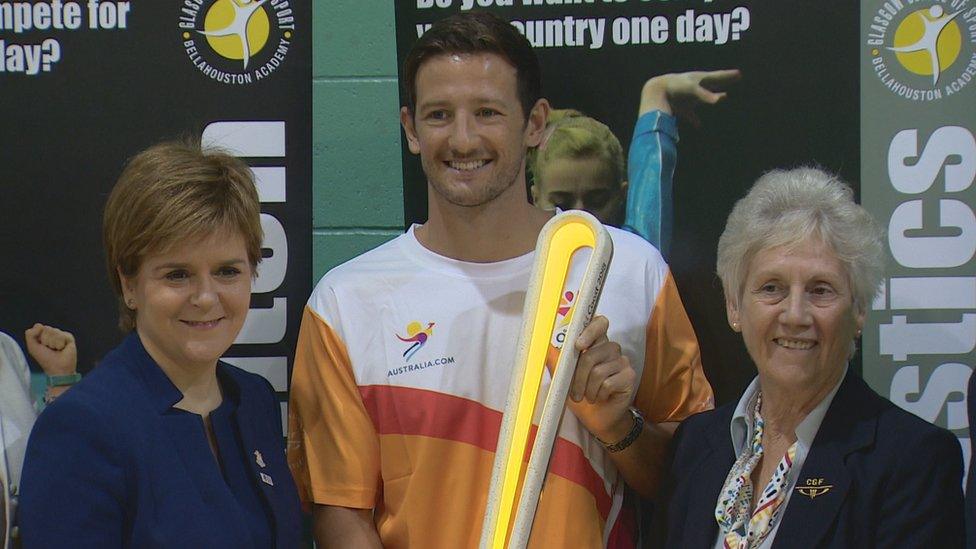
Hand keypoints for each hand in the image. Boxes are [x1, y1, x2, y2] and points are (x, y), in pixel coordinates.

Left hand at [25, 323, 76, 375]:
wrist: (57, 367)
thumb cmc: (45, 358)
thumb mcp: (32, 347)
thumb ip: (30, 334)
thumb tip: (41, 325)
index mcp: (42, 334)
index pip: (38, 326)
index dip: (38, 337)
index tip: (40, 346)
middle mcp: (52, 333)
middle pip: (46, 328)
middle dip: (45, 340)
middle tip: (49, 349)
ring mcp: (61, 335)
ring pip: (54, 331)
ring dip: (53, 343)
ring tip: (56, 350)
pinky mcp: (69, 337)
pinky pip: (62, 335)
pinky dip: (60, 344)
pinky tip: (62, 348)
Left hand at [566, 316, 637, 442]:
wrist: (597, 418)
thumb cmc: (581, 395)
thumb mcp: (563, 378)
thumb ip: (556, 360)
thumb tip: (545, 345)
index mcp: (596, 342)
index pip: (599, 323)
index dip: (590, 330)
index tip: (578, 345)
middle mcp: (611, 348)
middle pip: (591, 354)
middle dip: (578, 377)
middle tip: (575, 393)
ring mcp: (622, 361)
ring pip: (598, 371)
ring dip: (588, 389)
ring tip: (588, 397)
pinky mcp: (629, 375)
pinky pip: (607, 383)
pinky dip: (598, 394)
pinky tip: (601, 398)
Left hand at [639, 69, 741, 125]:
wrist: (656, 91)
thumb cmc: (675, 87)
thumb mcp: (693, 90)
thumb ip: (707, 96)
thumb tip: (721, 99)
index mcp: (700, 79)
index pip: (718, 76)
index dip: (729, 76)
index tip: (740, 73)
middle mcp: (696, 86)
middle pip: (714, 84)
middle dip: (725, 82)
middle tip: (736, 78)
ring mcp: (689, 96)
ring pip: (704, 97)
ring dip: (713, 97)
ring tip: (722, 96)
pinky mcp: (682, 107)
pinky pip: (691, 114)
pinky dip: (695, 119)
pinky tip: (699, 125)